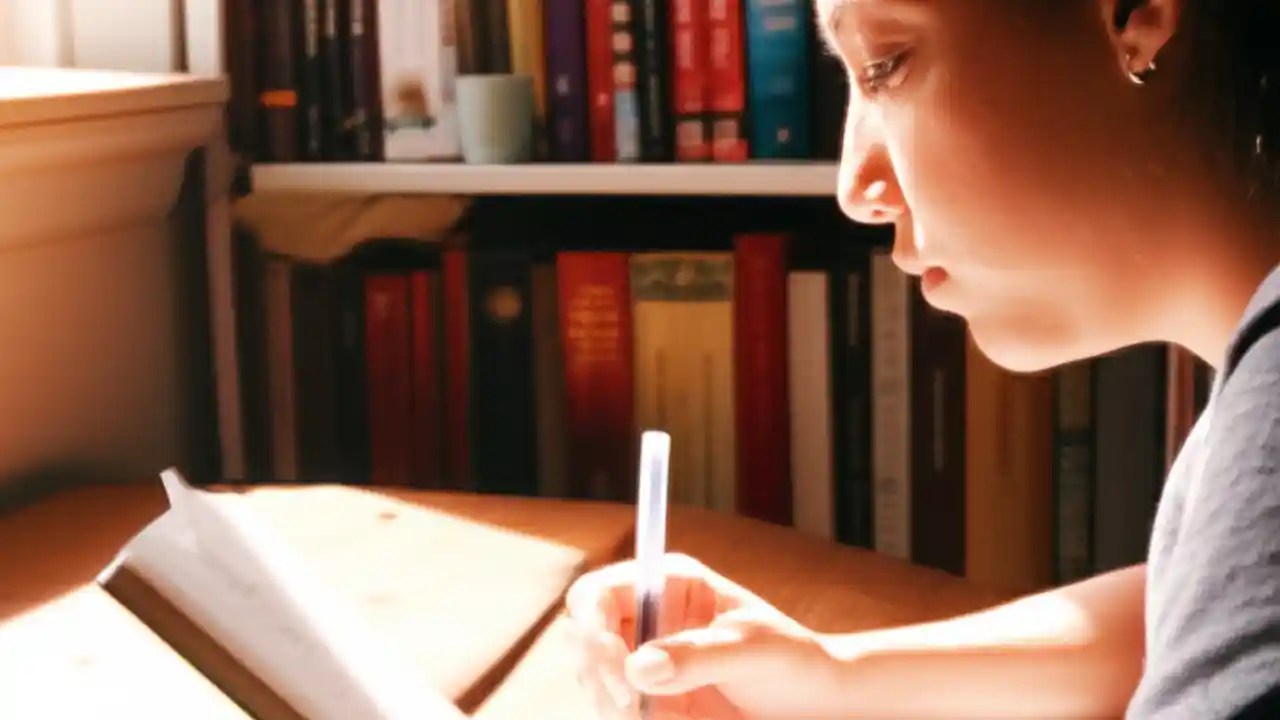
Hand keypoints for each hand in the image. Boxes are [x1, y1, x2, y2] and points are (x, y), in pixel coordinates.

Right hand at [564, 553, 844, 718]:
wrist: (817, 705)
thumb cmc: (793, 662)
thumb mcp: (751, 652)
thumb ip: (696, 656)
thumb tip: (639, 666)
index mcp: (668, 584)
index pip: (598, 592)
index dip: (592, 624)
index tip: (614, 662)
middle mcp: (647, 618)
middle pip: (583, 639)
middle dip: (599, 674)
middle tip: (632, 706)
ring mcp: (644, 662)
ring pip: (594, 683)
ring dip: (614, 705)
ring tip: (665, 717)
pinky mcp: (649, 701)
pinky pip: (616, 711)